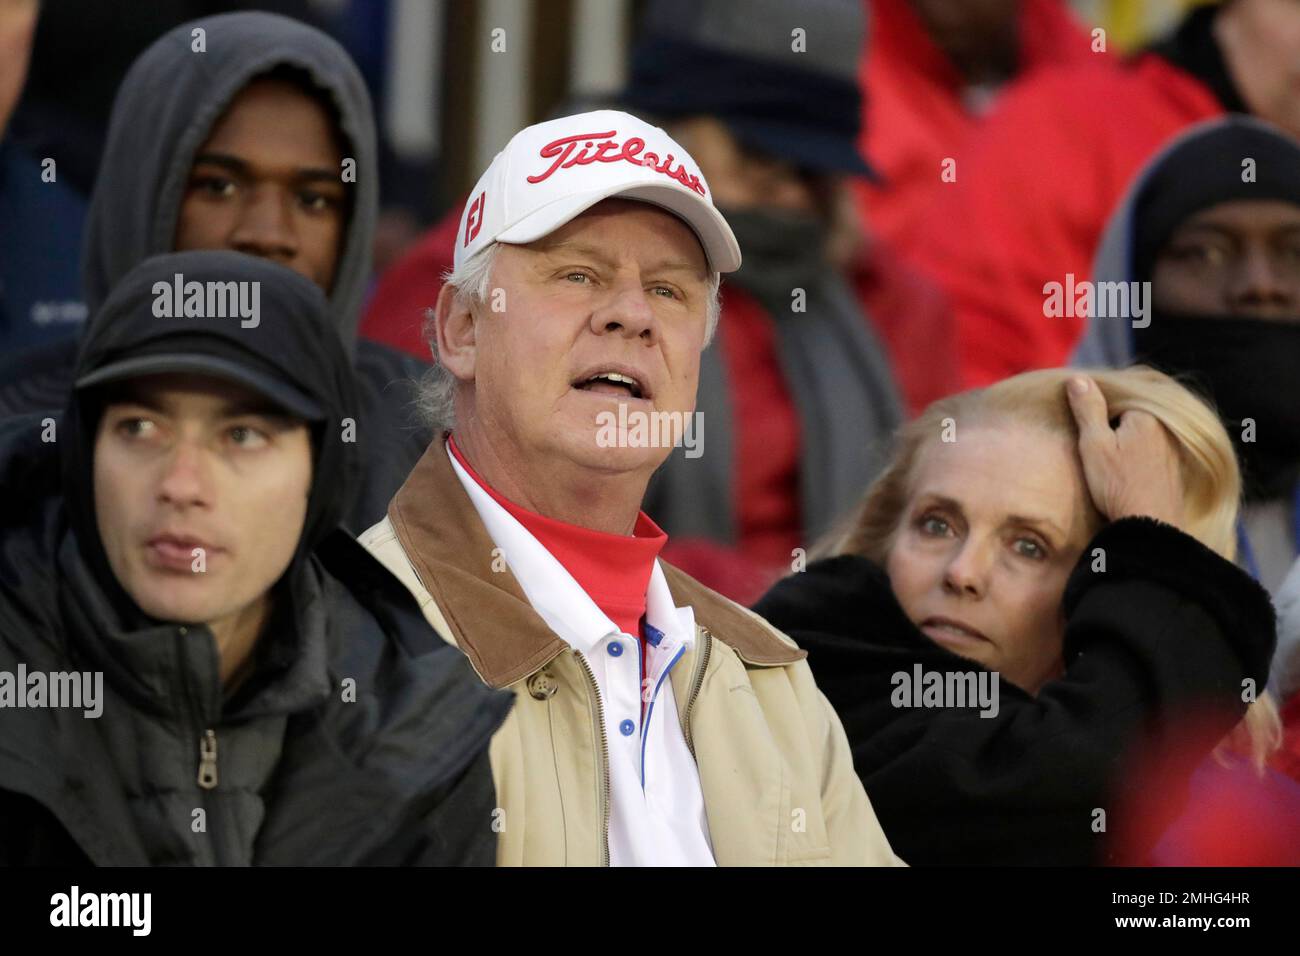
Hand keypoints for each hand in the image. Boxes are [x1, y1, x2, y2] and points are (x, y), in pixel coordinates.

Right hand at [1066, 376, 1184, 527]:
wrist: (1148, 526)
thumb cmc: (1117, 484)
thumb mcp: (1093, 443)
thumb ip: (1087, 409)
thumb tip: (1078, 378)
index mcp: (1146, 415)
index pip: (1116, 402)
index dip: (1097, 417)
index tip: (1086, 435)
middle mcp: (1165, 428)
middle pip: (1130, 418)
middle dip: (1112, 429)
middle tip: (1095, 454)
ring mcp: (1173, 450)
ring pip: (1141, 438)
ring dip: (1126, 446)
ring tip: (1109, 468)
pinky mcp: (1175, 470)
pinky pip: (1151, 455)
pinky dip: (1137, 461)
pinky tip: (1125, 478)